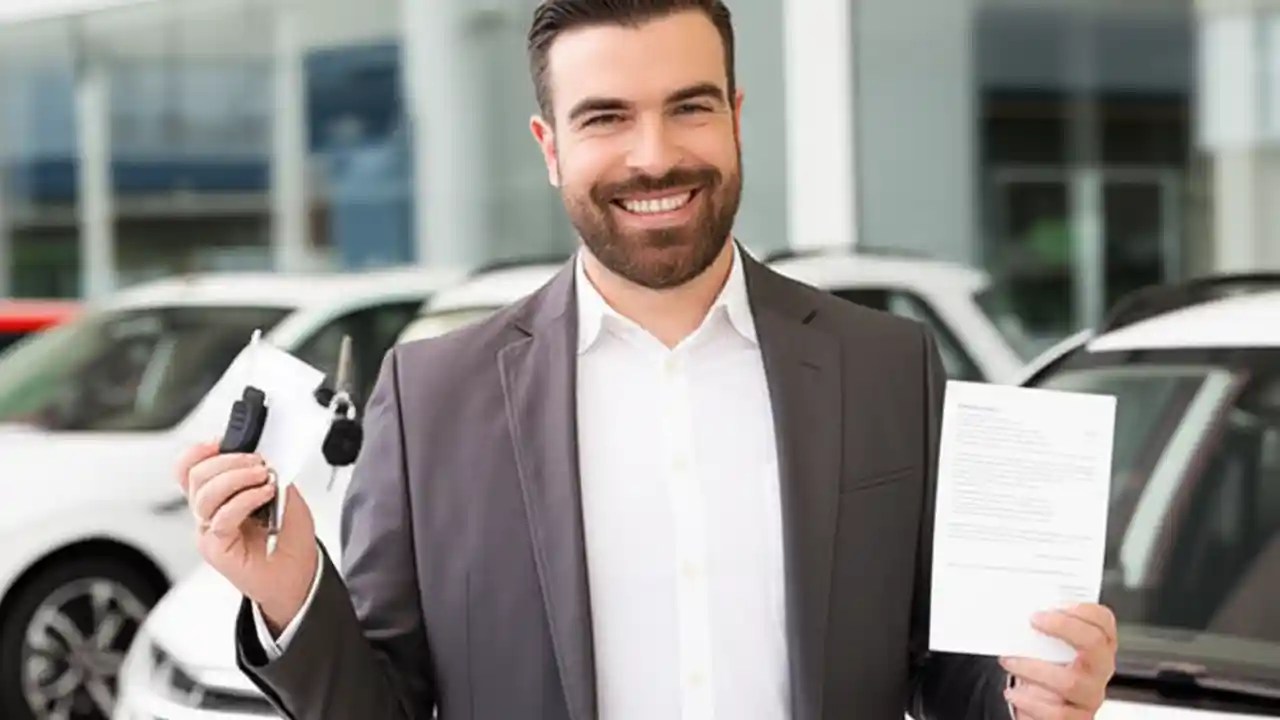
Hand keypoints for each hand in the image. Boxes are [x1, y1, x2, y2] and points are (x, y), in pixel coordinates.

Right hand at [176, 441, 318, 633]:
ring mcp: (211, 530)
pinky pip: (221, 518)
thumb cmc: (288, 537)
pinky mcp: (217, 548)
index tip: (222, 440)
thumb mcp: (284, 492)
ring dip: (236, 477)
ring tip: (263, 477)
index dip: (200, 451)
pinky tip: (263, 494)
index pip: (191, 468)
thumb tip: (266, 451)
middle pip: (196, 476)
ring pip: (205, 494)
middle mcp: (210, 511)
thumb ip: (270, 472)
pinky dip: (244, 499)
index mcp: (220, 494)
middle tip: (257, 462)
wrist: (298, 574)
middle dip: (228, 460)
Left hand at [999, 603, 1117, 718]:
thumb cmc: (1046, 672)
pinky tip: (1014, 694)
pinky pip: (1057, 712)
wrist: (1045, 710)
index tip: (1052, 605)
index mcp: (1097, 646)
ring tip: (1009, 662)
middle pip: (1094, 643)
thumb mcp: (1050, 647)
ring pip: (1070, 681)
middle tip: (1033, 620)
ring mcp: (1090, 695)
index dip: (1081, 609)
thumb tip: (1020, 610)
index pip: (1103, 621)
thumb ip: (1044, 630)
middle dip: (1064, 627)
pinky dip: (1030, 702)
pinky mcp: (1076, 718)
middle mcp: (1098, 669)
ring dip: (1033, 669)